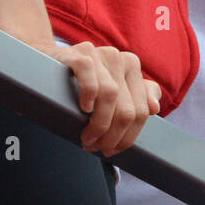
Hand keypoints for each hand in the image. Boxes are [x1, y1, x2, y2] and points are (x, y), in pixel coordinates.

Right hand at [43, 41, 162, 155]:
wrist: (50, 64)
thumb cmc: (83, 82)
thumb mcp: (113, 88)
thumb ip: (138, 96)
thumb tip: (154, 108)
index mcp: (132, 66)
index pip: (141, 110)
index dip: (128, 136)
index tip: (112, 150)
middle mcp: (119, 58)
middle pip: (126, 109)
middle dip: (112, 136)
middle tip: (96, 148)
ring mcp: (99, 54)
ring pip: (110, 95)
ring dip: (99, 125)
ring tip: (87, 139)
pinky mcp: (77, 54)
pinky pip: (88, 74)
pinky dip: (89, 94)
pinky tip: (84, 109)